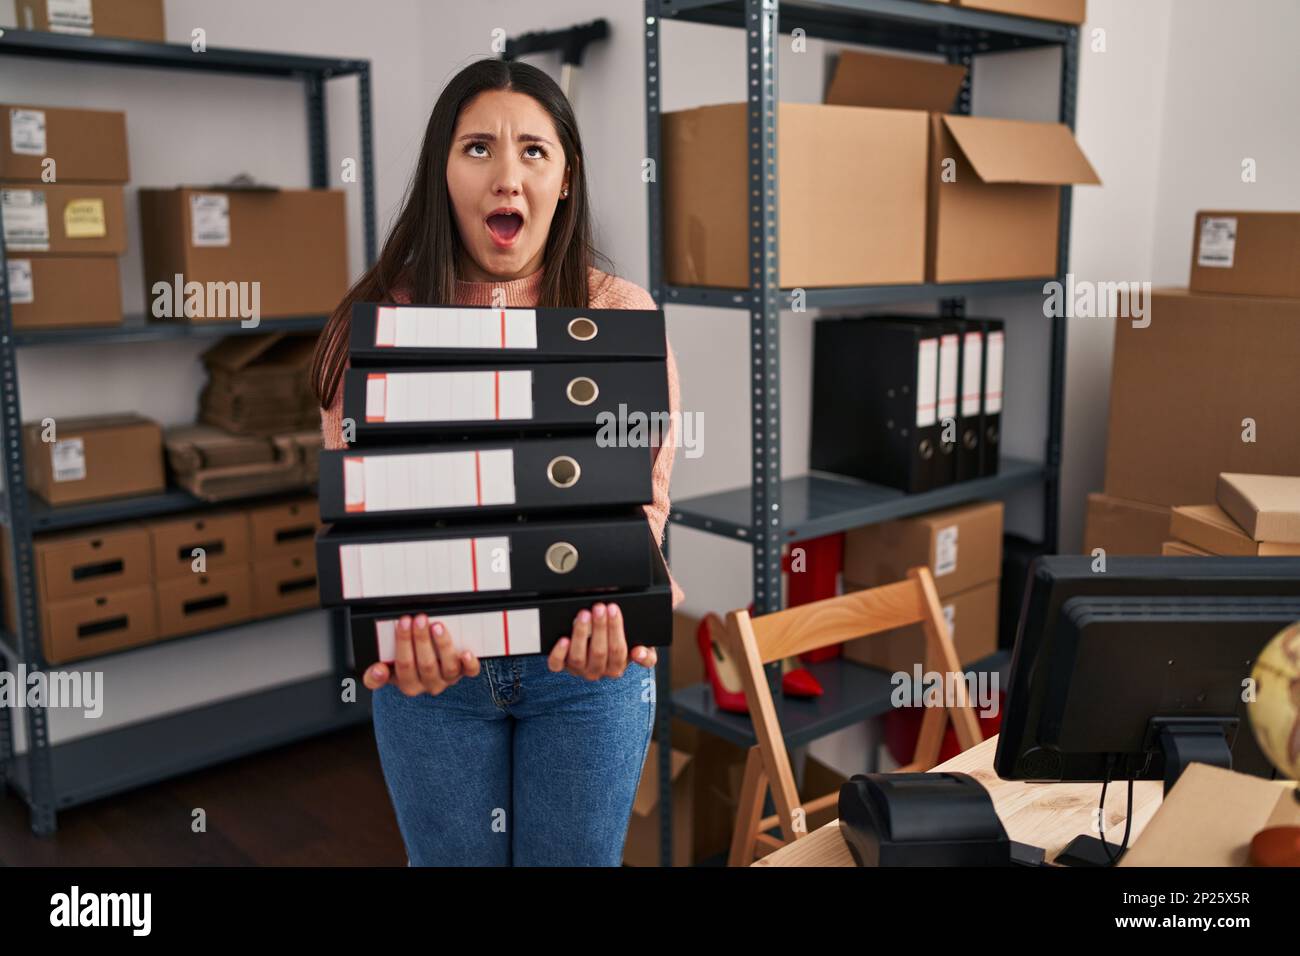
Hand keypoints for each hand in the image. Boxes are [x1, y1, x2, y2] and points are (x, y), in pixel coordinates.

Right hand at [362, 613, 480, 695]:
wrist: (426, 676)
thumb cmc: (405, 668)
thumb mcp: (387, 672)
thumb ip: (375, 675)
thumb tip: (376, 670)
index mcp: (408, 684)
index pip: (403, 666)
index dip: (403, 643)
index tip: (402, 621)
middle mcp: (429, 684)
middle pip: (425, 664)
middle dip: (420, 639)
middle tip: (418, 618)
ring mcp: (448, 679)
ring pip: (447, 666)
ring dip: (442, 645)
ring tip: (436, 625)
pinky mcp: (463, 672)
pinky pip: (470, 671)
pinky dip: (469, 663)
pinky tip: (466, 652)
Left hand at [547, 601, 657, 679]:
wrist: (598, 647)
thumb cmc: (619, 643)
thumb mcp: (639, 645)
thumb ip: (648, 651)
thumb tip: (640, 653)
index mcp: (618, 667)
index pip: (619, 651)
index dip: (616, 629)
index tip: (614, 609)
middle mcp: (599, 671)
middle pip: (600, 652)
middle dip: (600, 627)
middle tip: (599, 606)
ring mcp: (579, 669)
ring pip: (579, 657)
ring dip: (581, 634)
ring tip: (583, 614)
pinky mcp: (563, 666)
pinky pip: (557, 664)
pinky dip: (559, 652)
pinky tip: (563, 639)